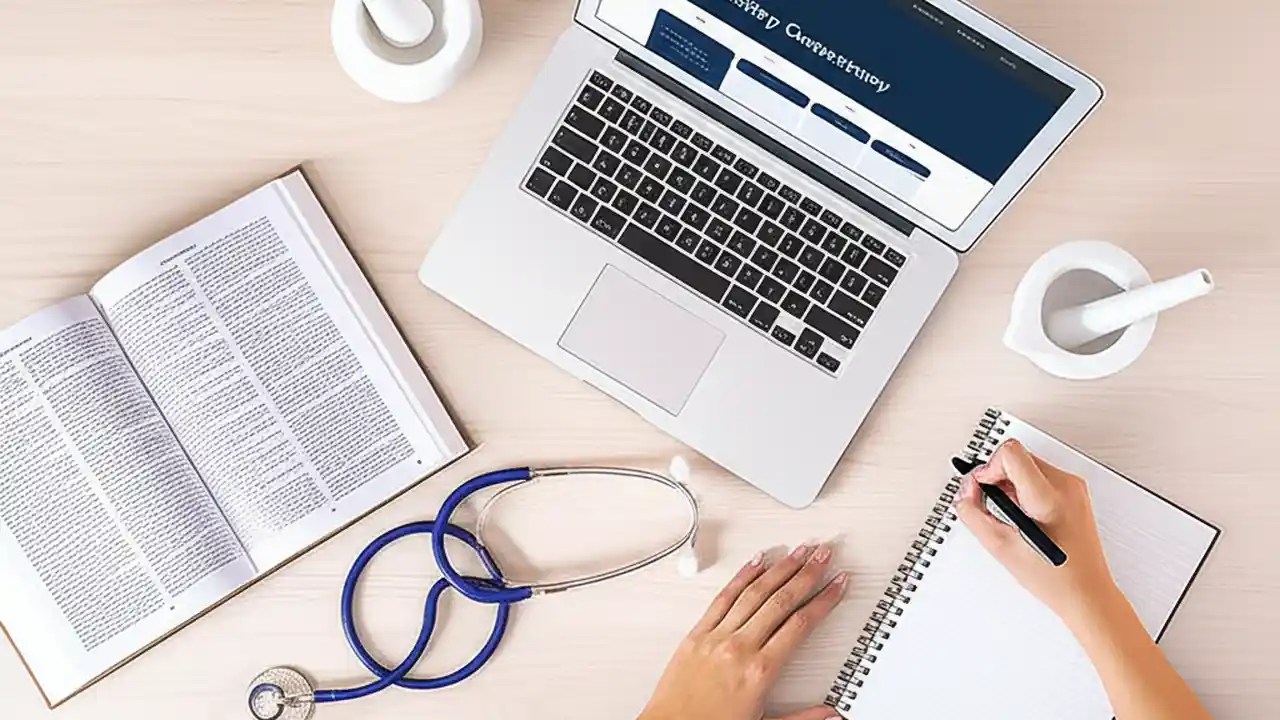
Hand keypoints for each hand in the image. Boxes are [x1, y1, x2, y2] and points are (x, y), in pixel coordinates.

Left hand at [639, 544, 847, 719]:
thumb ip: (802, 718)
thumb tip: (831, 715)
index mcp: (760, 671)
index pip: (800, 624)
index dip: (823, 600)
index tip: (837, 585)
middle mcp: (739, 648)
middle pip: (781, 601)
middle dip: (807, 574)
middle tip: (823, 555)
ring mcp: (716, 637)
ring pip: (754, 593)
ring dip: (779, 568)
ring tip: (797, 552)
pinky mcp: (697, 634)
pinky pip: (722, 598)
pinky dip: (741, 577)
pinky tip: (755, 563)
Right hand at [953, 439, 1120, 624]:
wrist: (1087, 593)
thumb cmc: (1056, 578)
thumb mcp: (1002, 548)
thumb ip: (974, 515)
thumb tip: (965, 495)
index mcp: (1049, 498)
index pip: (1010, 454)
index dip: (987, 469)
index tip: (982, 488)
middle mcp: (1065, 486)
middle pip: (1016, 456)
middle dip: (996, 478)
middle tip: (992, 505)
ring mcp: (1073, 488)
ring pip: (1026, 464)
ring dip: (1009, 484)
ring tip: (1010, 516)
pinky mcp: (1074, 492)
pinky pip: (1038, 475)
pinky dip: (1024, 489)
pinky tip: (1023, 516)